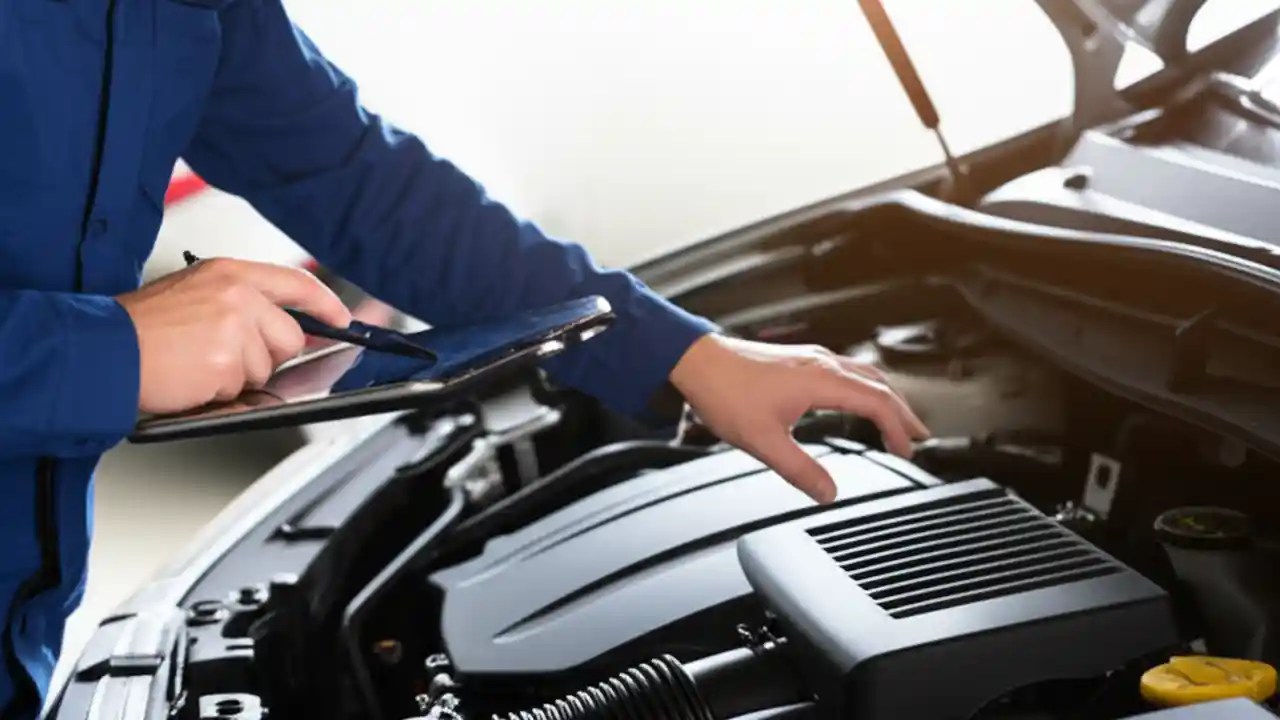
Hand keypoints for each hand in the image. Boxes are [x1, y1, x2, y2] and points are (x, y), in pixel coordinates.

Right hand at [117, 258, 351, 413]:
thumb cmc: (142, 327)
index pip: (296, 282)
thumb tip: (288, 328)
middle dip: (266, 355)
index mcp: (230, 272)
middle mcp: (237, 295)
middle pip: (290, 337)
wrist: (104, 349)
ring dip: (238, 375)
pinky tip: (193, 376)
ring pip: (266, 367)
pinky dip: (221, 391)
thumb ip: (244, 303)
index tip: (341, 319)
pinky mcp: (226, 362)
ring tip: (199, 362)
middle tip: (222, 353)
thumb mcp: (196, 293)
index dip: (325, 304)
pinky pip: (244, 389)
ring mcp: (234, 328)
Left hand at [669, 334, 928, 502]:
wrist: (695, 360)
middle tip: (918, 436)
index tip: (907, 451)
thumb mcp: (763, 441)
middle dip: (902, 412)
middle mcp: (822, 364)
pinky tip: (855, 398)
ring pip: (864, 374)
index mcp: (822, 380)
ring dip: (885, 397)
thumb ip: (799, 470)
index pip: (877, 404)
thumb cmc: (723, 392)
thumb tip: (827, 493)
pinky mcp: (799, 359)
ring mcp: (811, 358)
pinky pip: (846, 370)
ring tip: (896, 419)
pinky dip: (864, 387)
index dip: (897, 429)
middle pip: (879, 385)